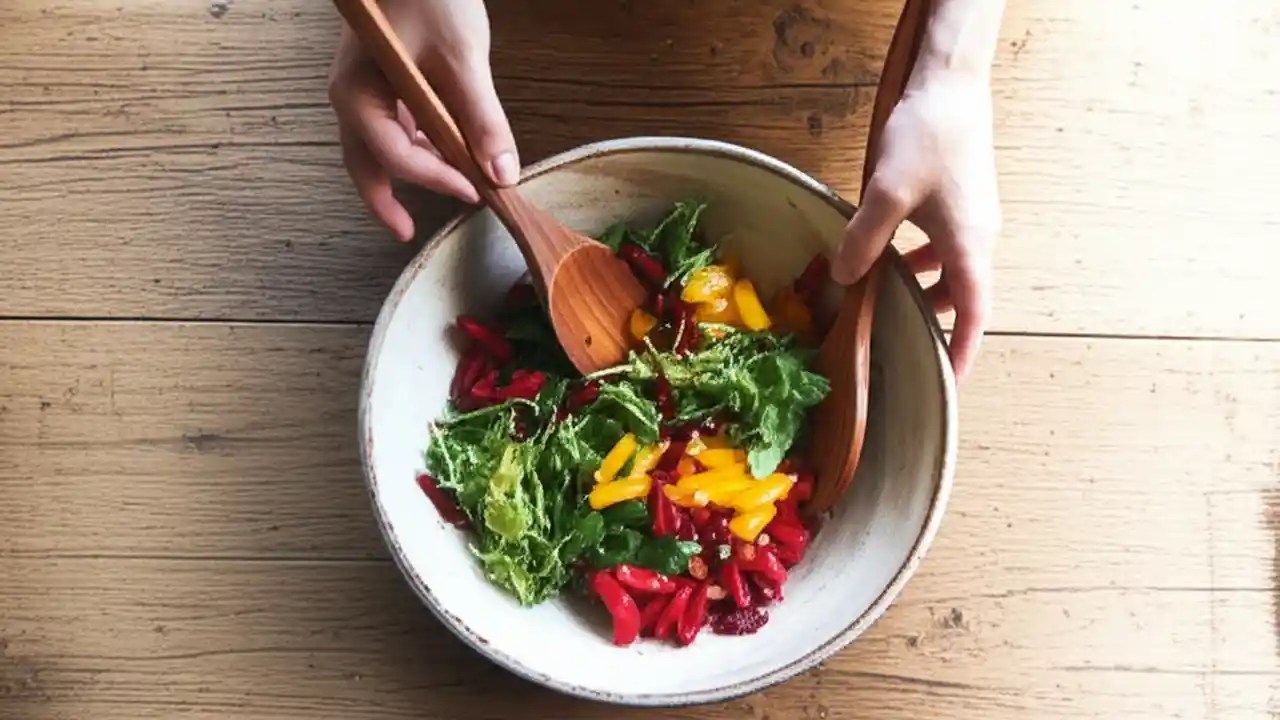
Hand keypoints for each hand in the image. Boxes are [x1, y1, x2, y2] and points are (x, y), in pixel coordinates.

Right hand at [328, 0, 516, 241]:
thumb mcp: (463, 57)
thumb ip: (482, 118)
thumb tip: (503, 173)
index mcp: (358, 92)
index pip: (395, 155)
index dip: (436, 179)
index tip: (476, 190)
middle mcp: (352, 96)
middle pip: (365, 163)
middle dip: (386, 201)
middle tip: (408, 233)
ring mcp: (364, 89)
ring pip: (378, 148)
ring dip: (413, 172)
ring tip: (454, 188)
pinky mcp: (381, 82)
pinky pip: (393, 126)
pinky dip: (419, 146)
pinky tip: (450, 153)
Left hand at [832, 65, 1000, 379]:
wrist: (951, 84)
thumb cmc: (928, 136)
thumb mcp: (887, 193)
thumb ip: (865, 240)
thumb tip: (845, 279)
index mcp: (970, 244)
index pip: (975, 314)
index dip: (962, 350)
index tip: (950, 382)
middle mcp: (979, 236)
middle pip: (964, 296)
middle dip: (936, 323)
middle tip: (902, 344)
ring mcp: (972, 217)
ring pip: (952, 270)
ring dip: (924, 290)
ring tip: (887, 302)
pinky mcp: (959, 200)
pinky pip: (944, 246)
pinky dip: (920, 261)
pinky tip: (887, 255)